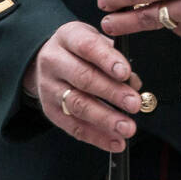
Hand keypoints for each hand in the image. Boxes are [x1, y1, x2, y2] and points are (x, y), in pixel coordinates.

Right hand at [23, 21, 142, 151]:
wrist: (45, 59)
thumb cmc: (80, 50)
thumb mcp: (96, 41)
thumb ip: (116, 58)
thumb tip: (134, 84)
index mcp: (68, 37)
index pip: (87, 47)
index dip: (107, 60)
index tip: (126, 73)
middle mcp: (54, 61)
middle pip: (83, 78)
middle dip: (112, 93)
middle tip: (134, 104)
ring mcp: (49, 87)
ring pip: (78, 105)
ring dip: (106, 119)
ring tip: (127, 128)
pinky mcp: (50, 110)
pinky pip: (73, 126)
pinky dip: (97, 136)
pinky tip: (115, 141)